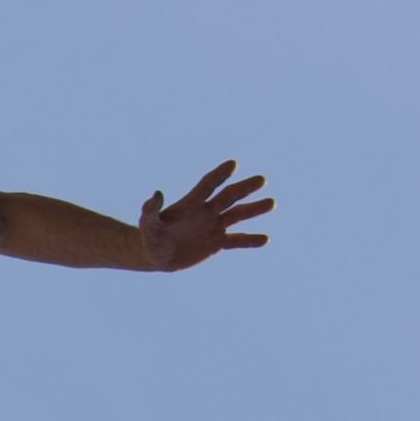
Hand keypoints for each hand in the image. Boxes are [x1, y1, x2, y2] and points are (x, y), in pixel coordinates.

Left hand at [140, 160, 271, 269]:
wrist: (157, 255)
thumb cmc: (150, 237)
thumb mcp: (148, 224)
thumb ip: (151, 209)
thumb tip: (156, 193)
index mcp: (191, 203)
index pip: (208, 185)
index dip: (219, 174)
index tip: (233, 164)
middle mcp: (206, 212)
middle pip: (229, 196)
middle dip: (244, 188)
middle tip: (262, 179)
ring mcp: (213, 226)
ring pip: (237, 215)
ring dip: (254, 209)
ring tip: (271, 203)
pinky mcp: (217, 243)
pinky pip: (237, 240)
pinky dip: (250, 240)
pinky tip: (266, 239)